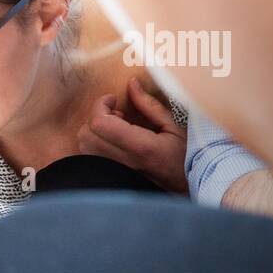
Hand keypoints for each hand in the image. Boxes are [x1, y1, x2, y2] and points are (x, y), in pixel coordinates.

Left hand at [77, 76, 187, 192]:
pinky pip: (88, 157)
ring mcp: (114, 172)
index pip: (100, 123)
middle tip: (116, 113)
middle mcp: (123, 162)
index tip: (113, 99)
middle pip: (86, 134)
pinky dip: (93, 143)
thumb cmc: (185, 157)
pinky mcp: (111, 177)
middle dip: (96, 116)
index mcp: (140, 147)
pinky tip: (111, 141)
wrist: (188, 187)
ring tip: (115, 127)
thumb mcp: (174, 127)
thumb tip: (131, 84)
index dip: (100, 105)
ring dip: (93, 130)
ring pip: (84, 146)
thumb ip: (149, 105)